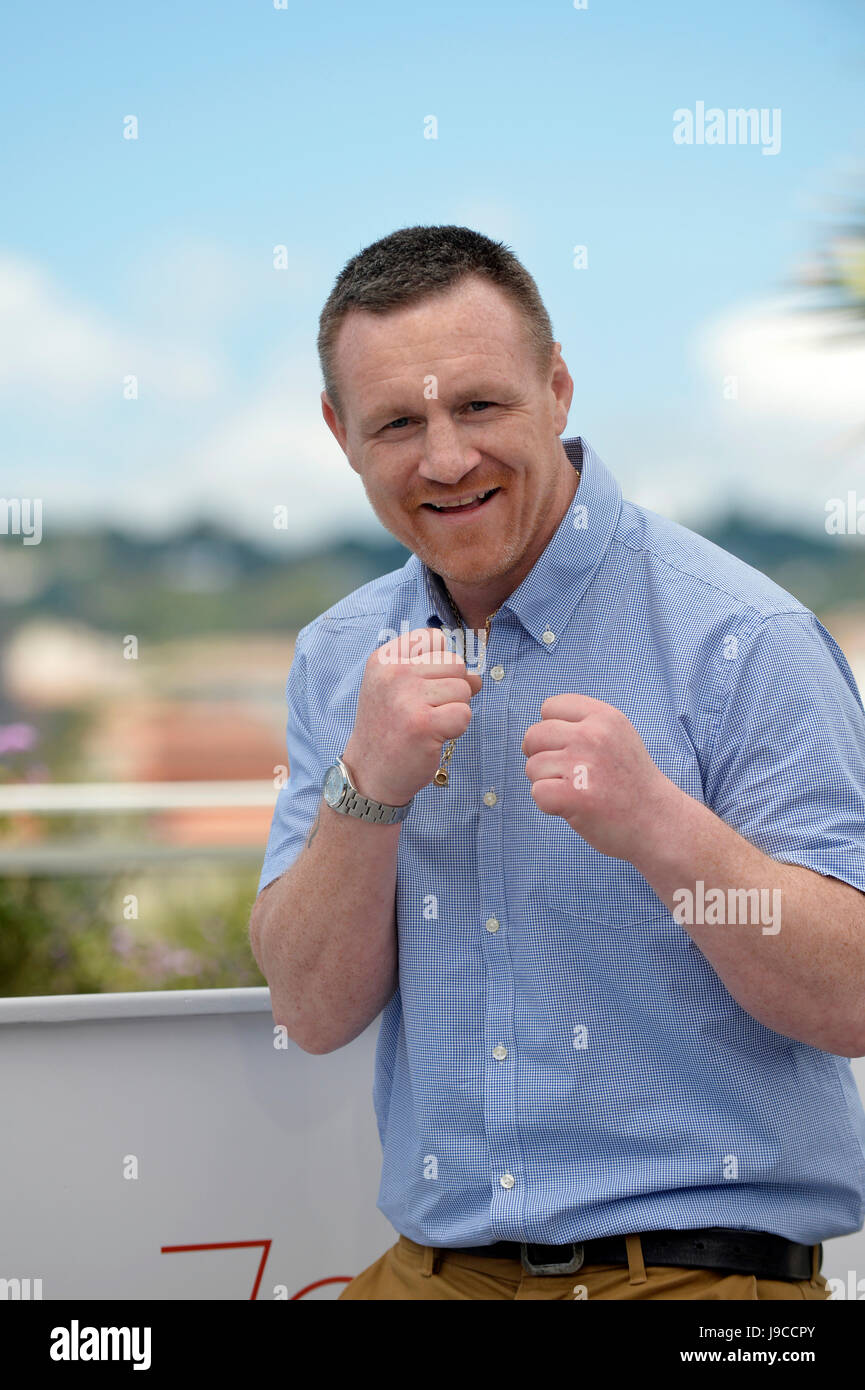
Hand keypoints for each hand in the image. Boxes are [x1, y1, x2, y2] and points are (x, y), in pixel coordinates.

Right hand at [342, 627, 482, 806]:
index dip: (442, 662)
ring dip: (454, 709)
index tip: (426, 686)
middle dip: (452, 689)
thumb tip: (476, 676)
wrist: (369, 772)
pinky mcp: (424, 724)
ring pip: (464, 688)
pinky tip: (433, 737)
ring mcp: (408, 698)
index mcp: (385, 658)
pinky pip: (465, 714)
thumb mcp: (397, 688)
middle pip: (455, 663)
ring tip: (428, 724)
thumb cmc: (390, 728)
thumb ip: (433, 670)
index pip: (435, 638)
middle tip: (427, 711)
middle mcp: (394, 673)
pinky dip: (457, 728)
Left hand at [521, 693, 677, 861]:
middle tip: (566, 776)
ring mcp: (583, 765)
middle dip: (541, 757)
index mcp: (604, 717)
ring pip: (532, 766)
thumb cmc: (631, 783)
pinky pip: (537, 793)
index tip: (567, 750)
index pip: (549, 707)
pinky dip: (549, 805)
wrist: (659, 822)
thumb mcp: (617, 737)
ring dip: (547, 783)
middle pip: (534, 735)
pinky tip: (574, 807)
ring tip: (577, 792)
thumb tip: (533, 736)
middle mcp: (593, 735)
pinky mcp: (575, 795)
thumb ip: (582, 726)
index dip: (551, 731)